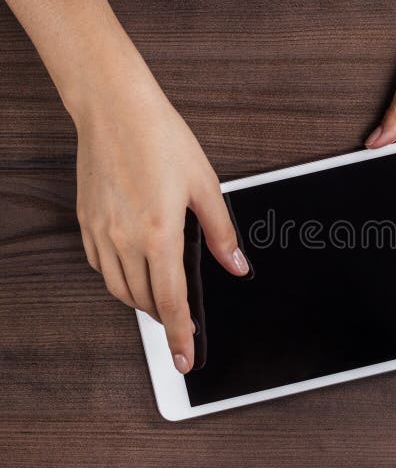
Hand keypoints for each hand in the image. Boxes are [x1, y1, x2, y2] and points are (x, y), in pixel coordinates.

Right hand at [74, 77, 249, 373]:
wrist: (115, 109)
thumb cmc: (161, 139)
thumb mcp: (205, 186)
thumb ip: (222, 233)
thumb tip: (238, 265)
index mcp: (159, 233)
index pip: (172, 300)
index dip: (181, 334)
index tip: (185, 359)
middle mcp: (124, 239)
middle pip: (144, 301)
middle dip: (164, 320)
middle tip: (181, 329)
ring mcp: (101, 232)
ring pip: (119, 288)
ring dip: (141, 303)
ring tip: (162, 306)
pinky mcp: (86, 222)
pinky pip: (100, 267)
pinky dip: (118, 281)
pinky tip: (133, 275)